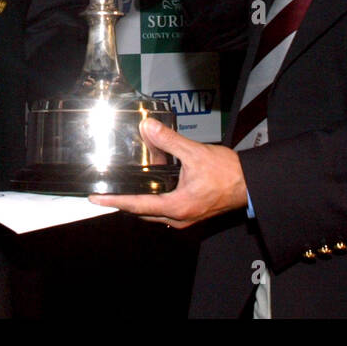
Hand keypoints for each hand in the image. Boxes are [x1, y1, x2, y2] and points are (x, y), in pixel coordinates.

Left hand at [89, 118, 246, 227]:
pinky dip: (155, 198)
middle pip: (142, 212)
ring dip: (141, 200)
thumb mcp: (194, 152)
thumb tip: (148, 128)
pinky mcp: (191, 213)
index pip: (136, 205)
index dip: (114, 201)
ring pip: (153, 212)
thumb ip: (169, 141)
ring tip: (128, 185)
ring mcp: (185, 218)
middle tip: (107, 191)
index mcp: (176, 206)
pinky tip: (156, 183)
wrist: (250, 184)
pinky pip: (165, 209)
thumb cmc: (228, 173)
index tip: (96, 199)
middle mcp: (178, 217)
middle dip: (124, 202)